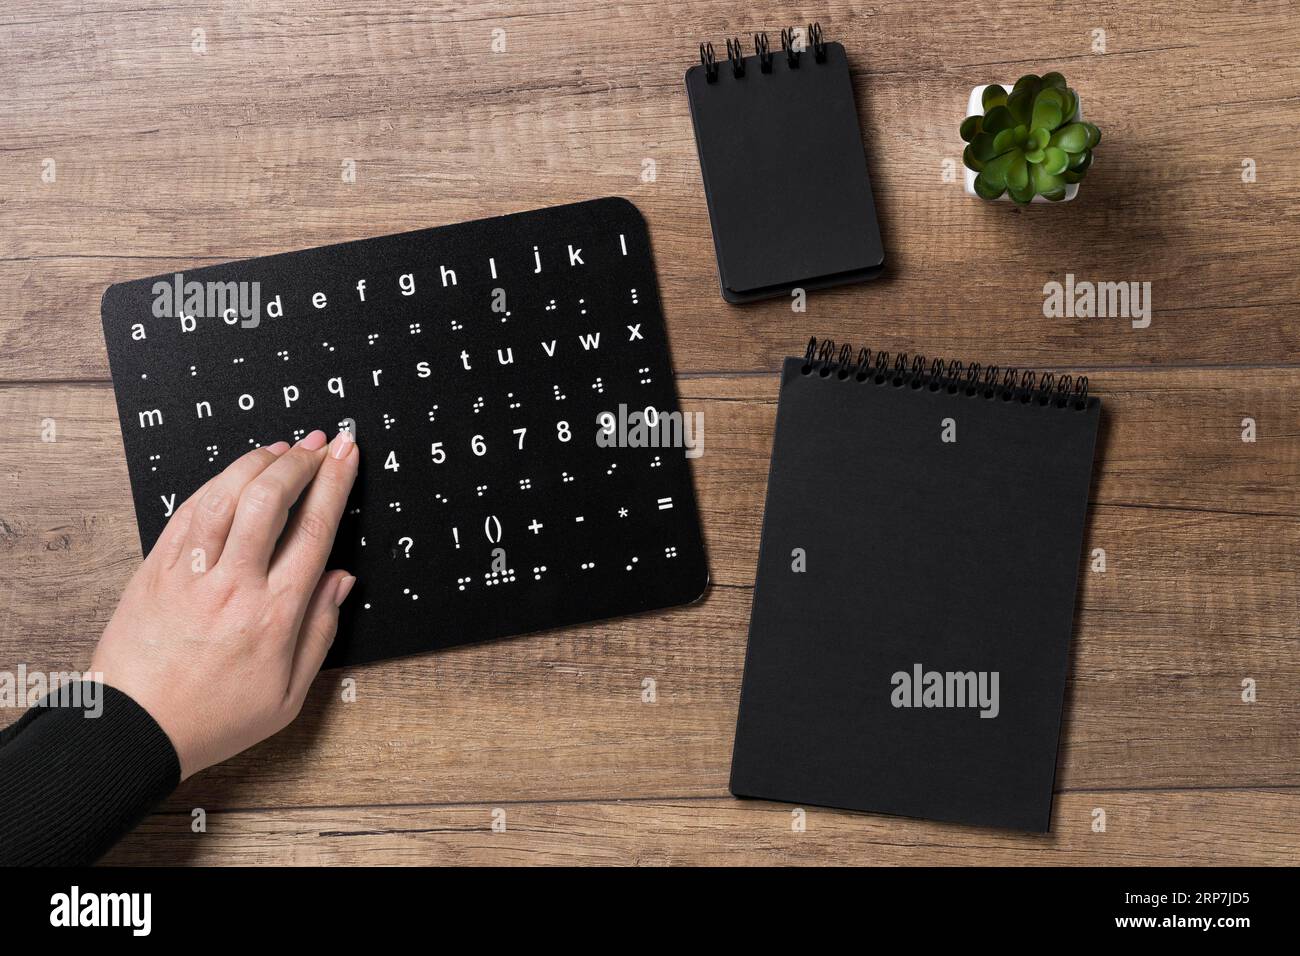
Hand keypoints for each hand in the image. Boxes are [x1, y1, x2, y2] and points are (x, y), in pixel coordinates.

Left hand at [92, 429, 359, 778]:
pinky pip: (188, 512)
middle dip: (300, 460)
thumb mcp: (288, 695)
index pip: (313, 530)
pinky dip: (216, 483)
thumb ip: (320, 631)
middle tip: (318, 443)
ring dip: (257, 462)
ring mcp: (189, 575)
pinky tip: (234, 474)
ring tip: (281, 448)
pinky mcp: (154, 570)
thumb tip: (341, 580)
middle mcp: (232, 587)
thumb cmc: (213, 718)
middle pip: (270, 500)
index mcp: (273, 616)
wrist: (133, 731)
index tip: (346, 452)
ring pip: (225, 496)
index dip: (334, 482)